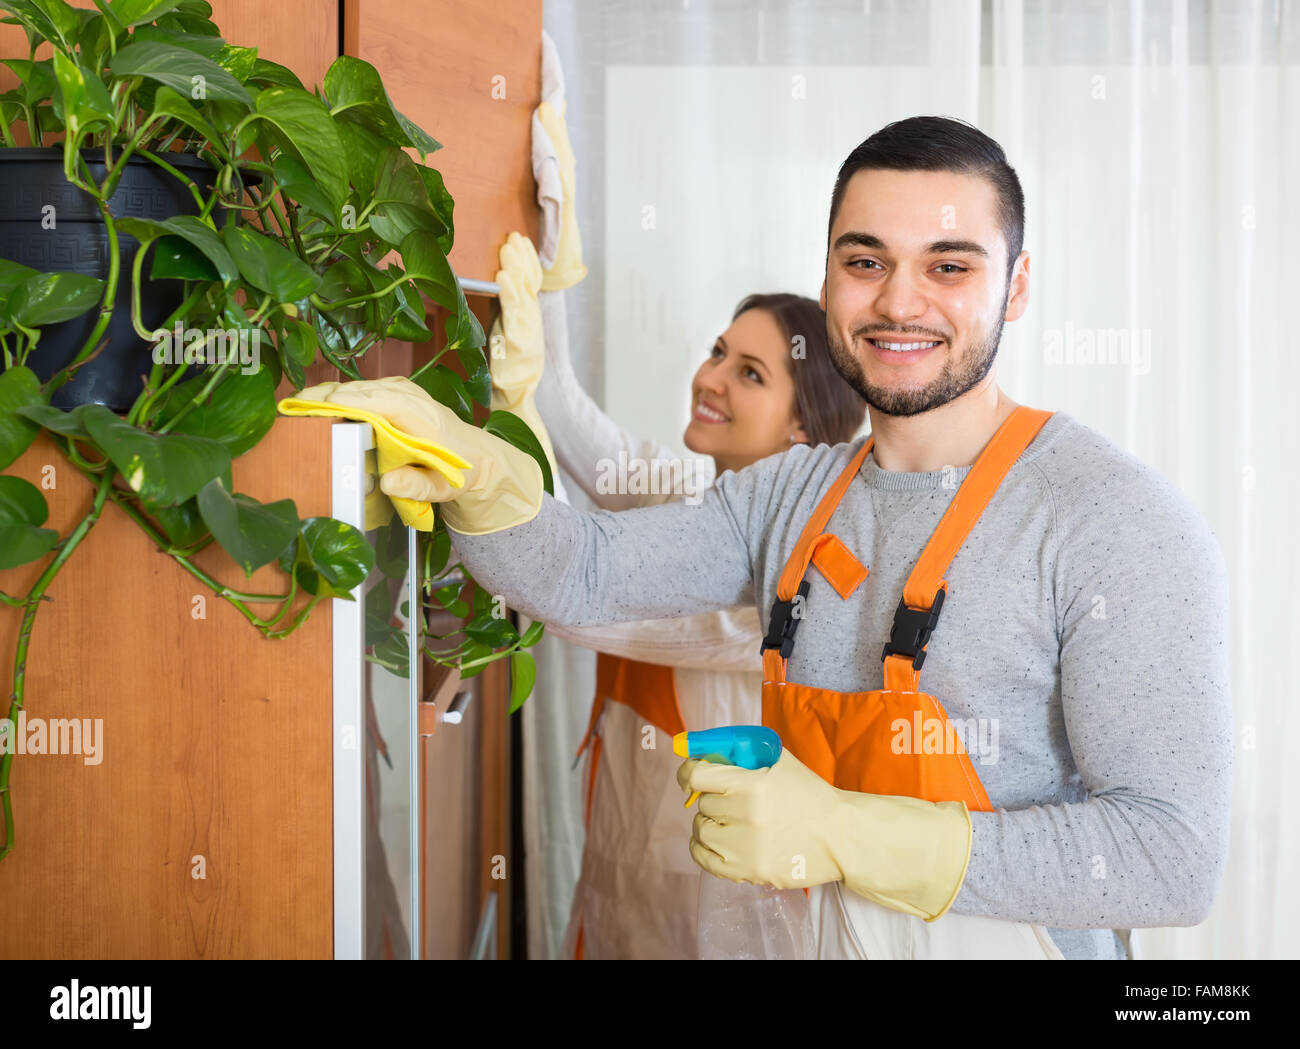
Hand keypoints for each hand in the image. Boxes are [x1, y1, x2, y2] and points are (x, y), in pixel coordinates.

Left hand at [490, 232, 544, 408]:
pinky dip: (509, 293)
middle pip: (530, 282)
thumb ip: (503, 306)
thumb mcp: (504, 326)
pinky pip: (514, 313)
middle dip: (523, 258)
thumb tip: (496, 282)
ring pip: (524, 293)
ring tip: (508, 249)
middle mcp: (532, 320)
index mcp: (529, 315)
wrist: (513, 394)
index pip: (532, 281)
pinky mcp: (519, 342)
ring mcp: (528, 330)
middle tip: (514, 236)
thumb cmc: (505, 362)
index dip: (528, 259)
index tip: (520, 239)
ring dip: (516, 268)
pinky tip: (502, 277)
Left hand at [677, 747, 973, 920]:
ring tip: (728, 822)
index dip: (688, 772)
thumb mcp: (781, 762)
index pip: (698, 775)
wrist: (841, 837)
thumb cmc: (812, 796)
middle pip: (703, 803)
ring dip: (709, 824)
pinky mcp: (748, 871)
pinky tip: (714, 841)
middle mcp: (745, 815)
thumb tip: (707, 750)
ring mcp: (746, 847)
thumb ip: (746, 753)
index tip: (689, 776)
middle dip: (712, 799)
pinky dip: (703, 848)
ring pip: (701, 830)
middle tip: (730, 800)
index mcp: (752, 784)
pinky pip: (704, 859)